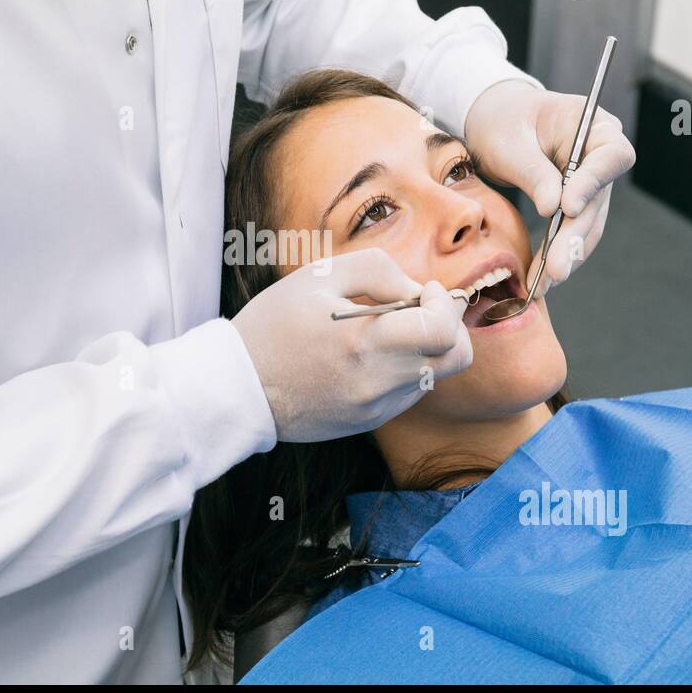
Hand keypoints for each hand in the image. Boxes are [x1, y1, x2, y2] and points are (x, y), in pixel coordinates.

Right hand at [230, 248, 471, 442]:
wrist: (235, 388)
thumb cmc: (271, 325)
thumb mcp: (317, 277)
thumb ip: (377, 270)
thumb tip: (415, 289)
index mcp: (364, 342)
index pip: (443, 330)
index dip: (442, 303)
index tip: (422, 290)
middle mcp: (377, 382)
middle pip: (455, 359)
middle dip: (448, 327)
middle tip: (421, 310)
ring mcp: (374, 407)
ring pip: (433, 376)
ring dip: (423, 348)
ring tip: (385, 332)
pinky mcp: (367, 422)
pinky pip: (407, 393)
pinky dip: (402, 369)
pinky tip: (368, 356)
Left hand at [464, 80, 634, 295]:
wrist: (496, 123)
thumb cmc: (503, 122)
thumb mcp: (509, 141)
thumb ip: (533, 171)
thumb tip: (553, 208)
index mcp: (592, 125)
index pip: (610, 155)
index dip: (593, 183)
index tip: (568, 207)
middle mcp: (600, 156)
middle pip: (598, 200)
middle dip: (574, 236)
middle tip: (556, 268)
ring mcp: (591, 183)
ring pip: (587, 224)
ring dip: (566, 255)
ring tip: (543, 282)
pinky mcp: (576, 205)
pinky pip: (571, 232)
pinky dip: (556, 254)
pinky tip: (541, 278)